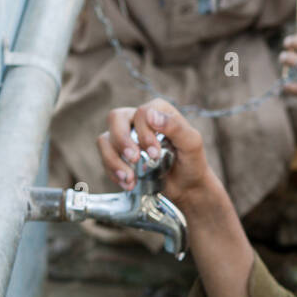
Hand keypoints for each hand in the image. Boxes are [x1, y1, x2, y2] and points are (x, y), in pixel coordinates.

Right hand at [97, 100, 214, 205]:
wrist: (187, 187)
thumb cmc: (192, 162)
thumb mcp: (192, 144)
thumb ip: (175, 127)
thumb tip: (151, 115)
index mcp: (158, 109)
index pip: (140, 113)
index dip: (144, 133)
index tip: (155, 153)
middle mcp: (138, 119)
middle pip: (115, 118)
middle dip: (122, 142)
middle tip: (134, 159)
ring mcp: (126, 136)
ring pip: (105, 139)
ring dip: (114, 161)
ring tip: (130, 179)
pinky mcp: (119, 154)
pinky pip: (105, 158)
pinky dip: (113, 173)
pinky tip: (129, 184)